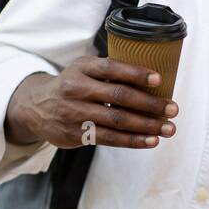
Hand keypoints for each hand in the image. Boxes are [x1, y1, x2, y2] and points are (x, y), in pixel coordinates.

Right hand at [5, 57, 178, 149]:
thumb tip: (155, 81)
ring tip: (168, 128)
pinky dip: (133, 140)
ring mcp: (74, 113)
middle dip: (150, 103)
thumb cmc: (73, 85)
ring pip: (117, 120)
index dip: (136, 73)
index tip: (159, 79)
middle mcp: (76, 89)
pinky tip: (151, 140)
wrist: (35, 107)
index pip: (111, 67)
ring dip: (147, 126)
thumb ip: (111, 72)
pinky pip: (109, 139)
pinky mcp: (75, 134)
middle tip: (173, 109)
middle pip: (119, 96)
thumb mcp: (85, 70)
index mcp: (82, 68)